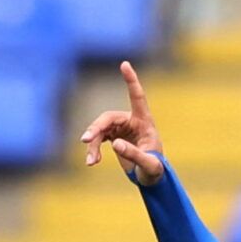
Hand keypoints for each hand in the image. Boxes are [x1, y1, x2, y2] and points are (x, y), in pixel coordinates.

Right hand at [79, 60, 164, 185]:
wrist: (150, 177)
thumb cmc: (154, 168)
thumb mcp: (148, 164)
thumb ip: (134, 153)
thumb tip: (115, 144)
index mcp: (144, 121)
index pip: (137, 97)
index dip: (131, 80)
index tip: (124, 64)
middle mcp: (131, 121)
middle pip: (108, 118)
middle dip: (96, 129)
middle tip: (86, 140)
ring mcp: (120, 128)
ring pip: (99, 130)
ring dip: (93, 144)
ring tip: (91, 162)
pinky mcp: (112, 136)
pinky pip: (98, 139)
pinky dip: (93, 150)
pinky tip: (92, 162)